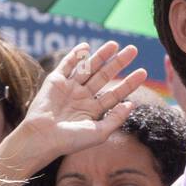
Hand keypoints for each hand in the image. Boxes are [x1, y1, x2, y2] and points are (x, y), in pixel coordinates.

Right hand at [17, 41, 147, 159]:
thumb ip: (116, 119)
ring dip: (101, 56)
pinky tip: (86, 47)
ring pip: (88, 68)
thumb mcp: (99, 133)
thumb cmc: (70, 141)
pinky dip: (75, 55)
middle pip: (104, 76)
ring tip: (115, 44)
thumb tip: (131, 104)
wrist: (42, 138)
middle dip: (118, 63)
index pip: (115, 93)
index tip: (143, 71)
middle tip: (133, 50)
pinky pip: (67, 65)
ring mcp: (69, 88)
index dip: (129, 83)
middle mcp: (81, 98)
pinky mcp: (55, 81)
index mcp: (92, 111)